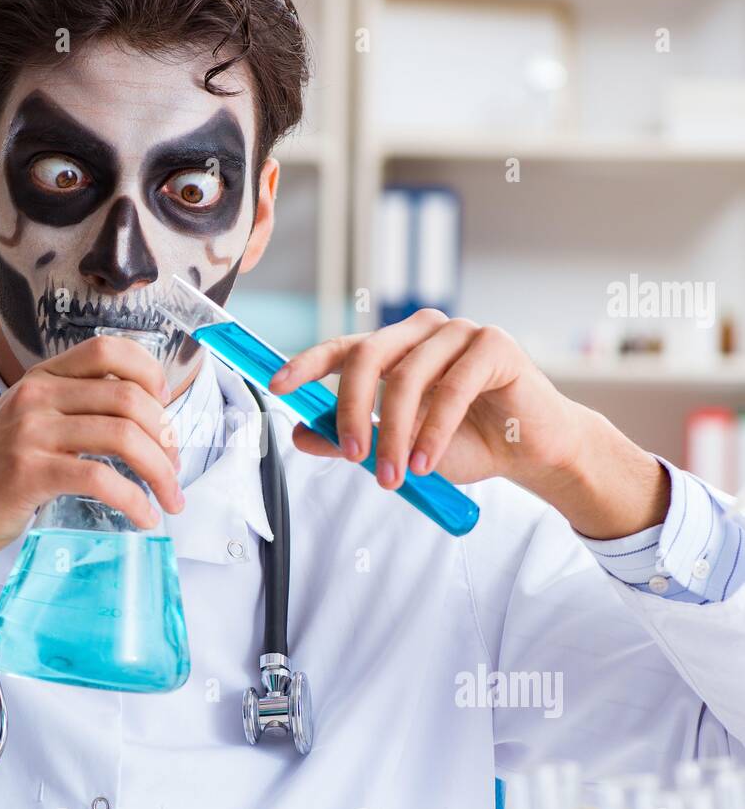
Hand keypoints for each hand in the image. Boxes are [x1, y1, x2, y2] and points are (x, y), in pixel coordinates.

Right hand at [0, 334, 184, 587]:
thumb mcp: (26, 427)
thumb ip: (71, 416)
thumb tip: (140, 426)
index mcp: (41, 379)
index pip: (110, 350)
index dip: (150, 374)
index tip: (165, 411)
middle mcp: (37, 397)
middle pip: (129, 397)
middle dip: (166, 437)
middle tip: (172, 470)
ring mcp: (31, 432)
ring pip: (122, 436)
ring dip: (160, 472)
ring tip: (169, 499)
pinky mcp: (28, 472)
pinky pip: (101, 478)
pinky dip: (134, 500)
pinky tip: (143, 517)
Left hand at [268, 309, 668, 537]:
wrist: (532, 451)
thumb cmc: (466, 442)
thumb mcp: (401, 449)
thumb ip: (352, 439)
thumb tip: (299, 434)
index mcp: (395, 349)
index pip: (342, 348)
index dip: (307, 364)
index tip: (278, 386)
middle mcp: (421, 331)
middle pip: (367, 357)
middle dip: (351, 411)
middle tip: (351, 457)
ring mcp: (459, 332)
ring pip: (407, 378)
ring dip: (396, 433)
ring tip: (396, 477)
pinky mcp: (494, 344)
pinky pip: (453, 387)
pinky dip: (434, 430)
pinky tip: (428, 462)